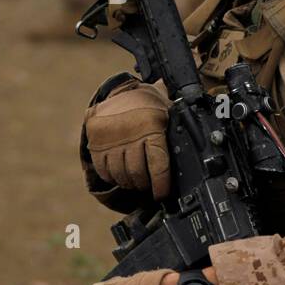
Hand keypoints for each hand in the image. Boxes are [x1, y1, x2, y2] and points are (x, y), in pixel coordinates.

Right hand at [83, 79, 170, 199]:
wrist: (121, 91)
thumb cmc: (150, 108)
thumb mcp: (167, 116)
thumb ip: (175, 137)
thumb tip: (189, 164)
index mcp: (152, 126)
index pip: (158, 165)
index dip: (160, 184)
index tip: (161, 193)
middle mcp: (130, 133)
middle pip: (137, 173)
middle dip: (144, 184)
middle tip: (147, 185)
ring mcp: (110, 138)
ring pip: (120, 174)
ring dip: (128, 182)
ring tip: (134, 181)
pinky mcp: (95, 142)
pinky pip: (103, 170)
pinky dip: (112, 176)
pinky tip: (119, 173)